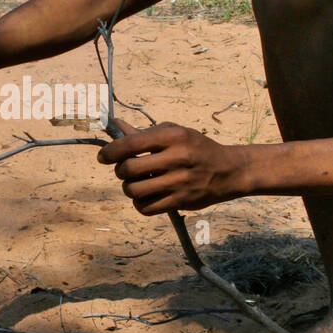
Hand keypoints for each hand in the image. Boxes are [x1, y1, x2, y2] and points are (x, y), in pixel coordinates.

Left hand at [97, 119, 247, 214]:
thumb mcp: (174, 133)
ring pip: (134, 191)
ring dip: (129, 188)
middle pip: (128, 169)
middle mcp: (176, 158)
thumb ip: (143, 133)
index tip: (103, 157)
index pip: (130, 144)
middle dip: (120, 171)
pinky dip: (140, 204)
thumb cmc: (195, 148)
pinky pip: (145, 208)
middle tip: (126, 170)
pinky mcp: (181, 201)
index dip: (110, 152)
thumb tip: (114, 124)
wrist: (228, 170)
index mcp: (173, 136)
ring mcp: (179, 182)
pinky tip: (146, 196)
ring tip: (137, 183)